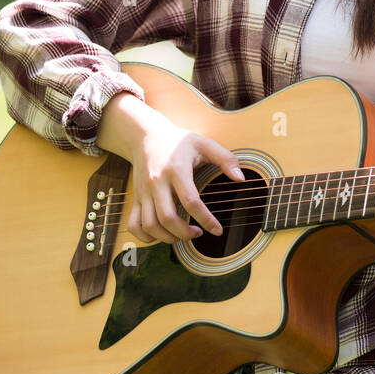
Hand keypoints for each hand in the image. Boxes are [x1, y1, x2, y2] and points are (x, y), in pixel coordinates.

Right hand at [126, 117, 244, 244]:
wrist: (146, 135)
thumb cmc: (178, 141)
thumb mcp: (205, 144)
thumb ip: (226, 159)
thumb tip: (240, 179)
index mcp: (177, 170)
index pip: (191, 201)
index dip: (206, 219)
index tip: (217, 230)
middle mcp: (157, 183)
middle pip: (167, 218)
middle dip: (185, 233)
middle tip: (198, 234)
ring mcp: (144, 192)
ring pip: (149, 225)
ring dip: (167, 237)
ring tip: (182, 236)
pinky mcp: (136, 198)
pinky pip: (134, 224)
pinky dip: (145, 236)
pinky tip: (161, 235)